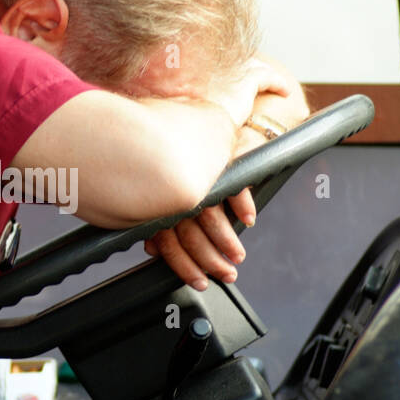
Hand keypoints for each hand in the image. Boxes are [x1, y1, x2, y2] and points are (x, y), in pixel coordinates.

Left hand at [144, 124, 268, 290]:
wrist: (194, 117)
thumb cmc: (170, 156)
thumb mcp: (159, 190)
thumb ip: (157, 220)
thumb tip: (151, 248)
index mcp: (159, 202)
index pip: (170, 242)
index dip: (184, 266)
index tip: (199, 282)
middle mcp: (176, 190)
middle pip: (192, 235)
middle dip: (210, 261)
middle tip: (227, 274)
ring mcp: (197, 177)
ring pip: (211, 216)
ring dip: (227, 240)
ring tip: (237, 257)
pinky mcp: (219, 158)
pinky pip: (231, 183)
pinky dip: (241, 203)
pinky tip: (248, 218)